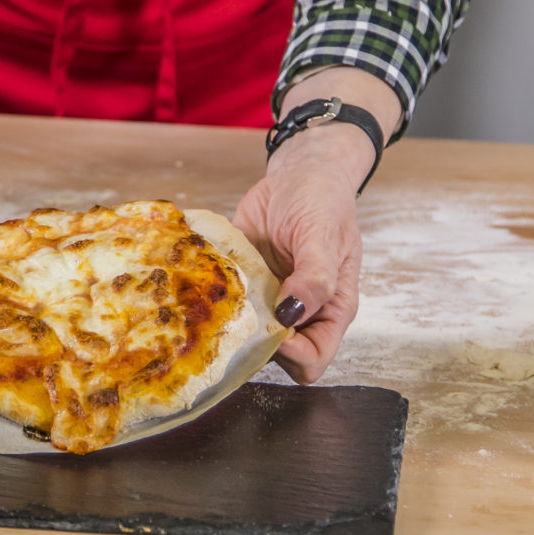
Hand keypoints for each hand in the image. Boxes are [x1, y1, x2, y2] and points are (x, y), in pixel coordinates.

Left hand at [233, 124, 363, 383]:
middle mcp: (297, 313)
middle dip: (254, 343)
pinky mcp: (242, 286)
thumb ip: (314, 278)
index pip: (313, 360)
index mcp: (329, 309)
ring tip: (218, 298)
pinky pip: (223, 307)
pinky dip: (212, 301)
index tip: (273, 325)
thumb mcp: (323, 236)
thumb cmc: (322, 202)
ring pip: (244, 336)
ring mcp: (267, 301)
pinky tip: (205, 283)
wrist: (297, 174)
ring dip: (229, 324)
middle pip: (275, 357)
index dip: (293, 354)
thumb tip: (291, 315)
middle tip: (238, 312)